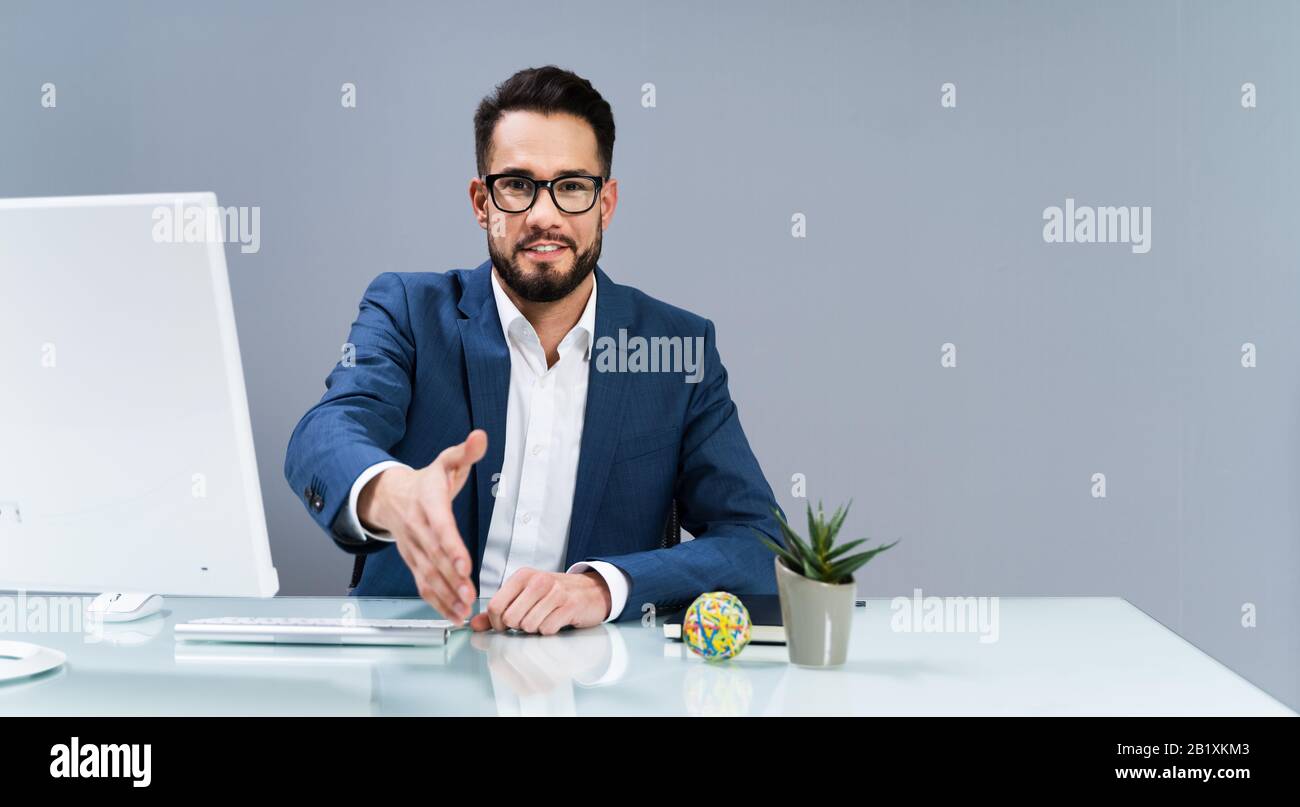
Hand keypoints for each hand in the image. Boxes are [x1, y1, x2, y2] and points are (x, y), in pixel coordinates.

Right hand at [357, 429, 486, 621]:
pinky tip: (452, 614)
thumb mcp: (445, 461)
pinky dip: (436, 602)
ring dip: (445, 595)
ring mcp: (413, 548)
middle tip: (470, 596)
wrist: (389, 495)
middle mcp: (418, 529)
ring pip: (428, 575)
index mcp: (428, 504)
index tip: (465, 565)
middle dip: (452, 579)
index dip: (452, 548)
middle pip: (435, 557)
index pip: (441, 528)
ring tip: (464, 611)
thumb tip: (480, 436)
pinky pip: (423, 584)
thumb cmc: (425, 481)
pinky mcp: (413, 562)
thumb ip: (465, 451)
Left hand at [470, 568, 610, 634]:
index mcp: (523, 576)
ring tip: (545, 618)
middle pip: (510, 619)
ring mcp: (555, 592)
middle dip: (518, 626)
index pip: (495, 606)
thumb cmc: (555, 594)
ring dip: (535, 629)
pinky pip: (548, 629)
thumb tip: (474, 624)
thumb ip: (499, 609)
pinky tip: (557, 620)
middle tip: (530, 620)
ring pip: (528, 626)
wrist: (591, 590)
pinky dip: (550, 630)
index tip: (506, 625)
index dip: (497, 623)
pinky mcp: (570, 606)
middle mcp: (538, 581)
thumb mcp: (525, 595)